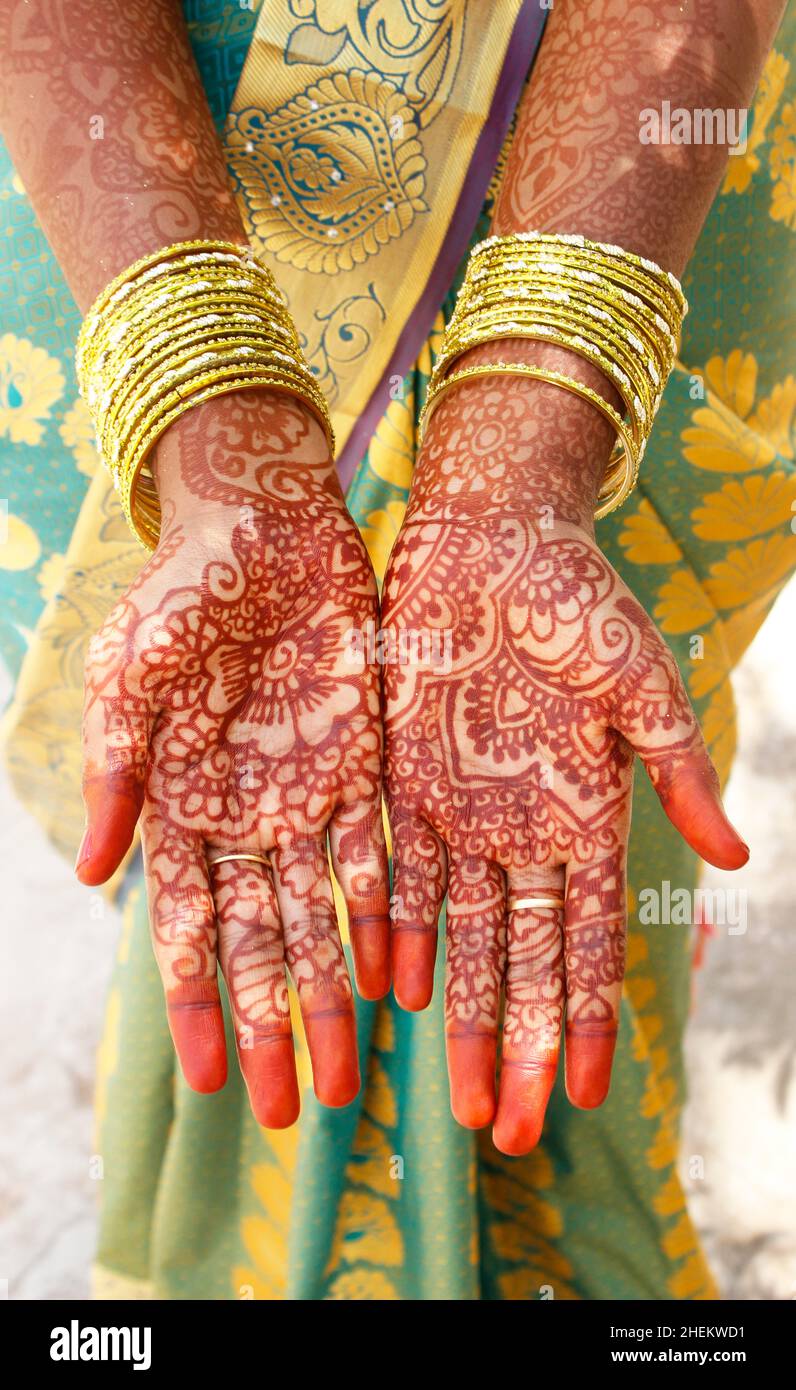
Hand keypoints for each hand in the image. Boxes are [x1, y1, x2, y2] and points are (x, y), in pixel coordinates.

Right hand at [76, 390, 389, 1125]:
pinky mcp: (363, 766)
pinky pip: (378, 854)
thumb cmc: (182, 593)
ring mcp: (306, 796)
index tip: (212, 1081)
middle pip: (260, 944)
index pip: (187, 926)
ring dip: (334, 994)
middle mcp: (246, 818)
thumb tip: (93, 872)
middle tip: (290, 1113)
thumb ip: (119, 771)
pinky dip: (386, 915)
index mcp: (180, 804)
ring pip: (323, 917)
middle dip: (274, 1026)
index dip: (199, 1003)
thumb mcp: (131, 676)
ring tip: (351, 1076)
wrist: (265, 524)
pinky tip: (399, 978)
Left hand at [382, 368, 746, 1154]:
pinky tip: (397, 994)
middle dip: (515, 1044)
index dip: (585, 1015)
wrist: (487, 534)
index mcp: (587, 813)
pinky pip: (400, 874)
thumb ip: (680, 770)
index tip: (582, 1093)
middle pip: (521, 961)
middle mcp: (523, 828)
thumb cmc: (576, 598)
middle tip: (504, 1132)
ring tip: (454, 1096)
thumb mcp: (640, 682)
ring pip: (460, 936)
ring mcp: (461, 810)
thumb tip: (740, 863)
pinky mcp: (403, 781)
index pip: (589, 940)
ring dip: (460, 1015)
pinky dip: (399, 933)